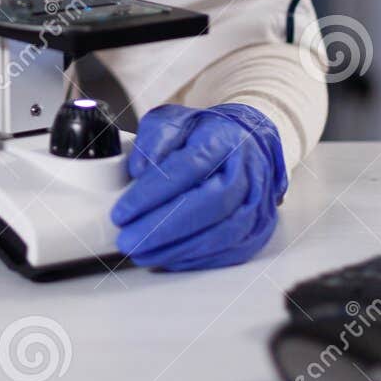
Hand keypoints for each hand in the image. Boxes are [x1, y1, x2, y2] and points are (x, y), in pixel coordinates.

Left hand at [111, 103, 287, 270]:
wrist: (249, 143)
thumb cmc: (207, 134)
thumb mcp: (176, 121)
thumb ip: (155, 140)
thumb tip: (139, 169)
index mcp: (223, 140)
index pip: (189, 167)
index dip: (153, 192)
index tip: (122, 211)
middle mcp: (246, 172)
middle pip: (210, 204)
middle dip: (164, 228)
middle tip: (129, 239)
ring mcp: (257, 203)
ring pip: (222, 233)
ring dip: (177, 249)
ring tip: (142, 253)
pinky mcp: (258, 228)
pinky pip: (230, 251)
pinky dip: (195, 259)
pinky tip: (168, 258)